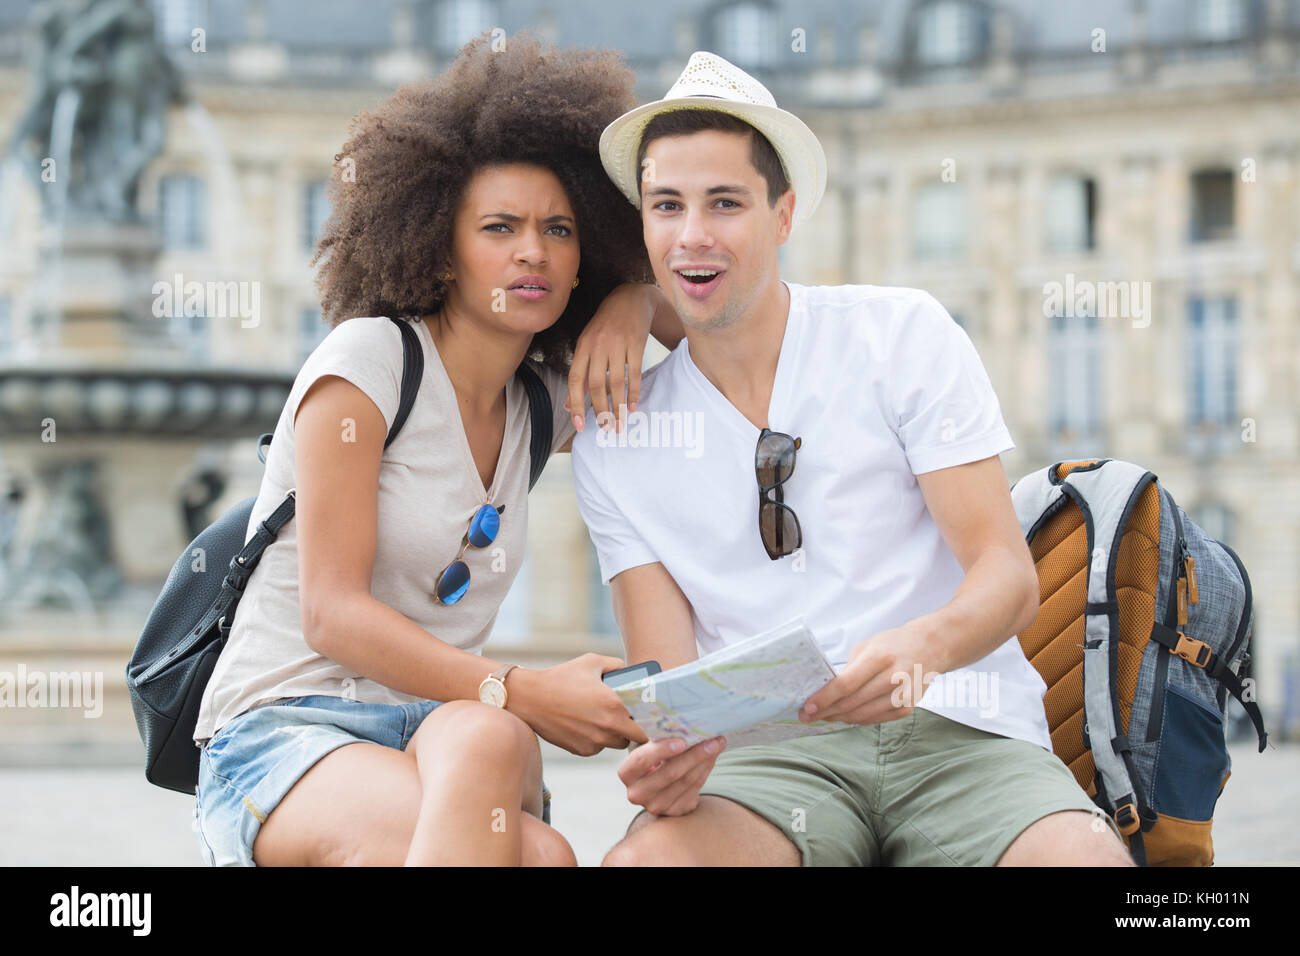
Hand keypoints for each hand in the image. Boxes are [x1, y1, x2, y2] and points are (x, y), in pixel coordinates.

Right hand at [508, 654, 649, 756]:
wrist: (530, 698)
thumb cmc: (562, 677)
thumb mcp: (592, 662)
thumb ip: (618, 666)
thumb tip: (636, 673)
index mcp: (615, 703)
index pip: (650, 719)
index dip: (657, 718)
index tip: (659, 714)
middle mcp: (608, 726)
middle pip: (640, 737)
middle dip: (641, 728)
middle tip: (637, 718)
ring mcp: (596, 741)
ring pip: (620, 742)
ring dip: (620, 733)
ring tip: (606, 717)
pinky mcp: (583, 750)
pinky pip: (601, 747)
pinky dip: (600, 738)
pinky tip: (587, 723)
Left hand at [565, 283, 658, 434]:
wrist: (631, 299)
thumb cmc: (606, 327)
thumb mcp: (588, 345)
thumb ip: (580, 374)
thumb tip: (569, 405)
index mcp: (582, 346)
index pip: (575, 379)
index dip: (576, 403)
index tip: (580, 425)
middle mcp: (598, 345)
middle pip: (596, 384)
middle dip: (601, 410)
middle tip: (606, 429)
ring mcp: (618, 343)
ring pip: (616, 382)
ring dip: (618, 406)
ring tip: (620, 423)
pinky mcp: (636, 343)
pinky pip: (634, 373)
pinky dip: (634, 393)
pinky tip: (633, 407)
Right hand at [618, 735, 725, 816]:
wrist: (658, 785)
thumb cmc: (654, 759)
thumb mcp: (649, 749)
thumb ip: (660, 738)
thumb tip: (686, 725)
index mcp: (627, 773)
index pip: (641, 760)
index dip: (661, 750)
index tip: (682, 741)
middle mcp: (638, 793)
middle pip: (670, 773)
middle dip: (694, 754)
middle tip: (712, 740)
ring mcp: (657, 806)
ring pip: (686, 781)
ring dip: (705, 761)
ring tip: (717, 745)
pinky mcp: (674, 811)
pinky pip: (694, 789)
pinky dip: (705, 771)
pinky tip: (712, 758)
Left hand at [799, 624, 945, 725]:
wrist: (931, 647)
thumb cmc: (894, 644)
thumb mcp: (868, 646)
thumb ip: (849, 668)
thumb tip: (827, 690)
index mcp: (878, 658)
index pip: (845, 684)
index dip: (824, 699)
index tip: (807, 707)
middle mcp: (892, 678)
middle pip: (851, 703)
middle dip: (826, 711)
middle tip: (807, 716)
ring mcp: (902, 695)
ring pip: (862, 715)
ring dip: (839, 718)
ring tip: (823, 717)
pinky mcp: (907, 707)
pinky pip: (876, 719)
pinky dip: (858, 719)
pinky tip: (845, 717)